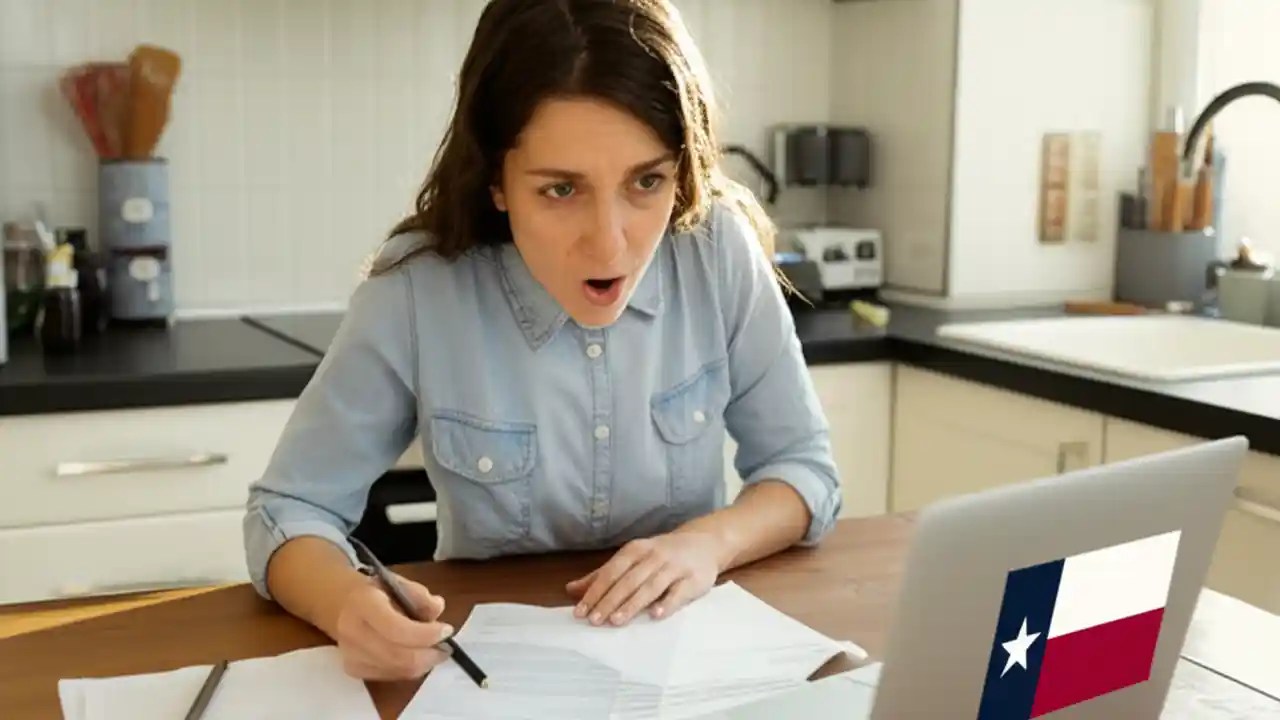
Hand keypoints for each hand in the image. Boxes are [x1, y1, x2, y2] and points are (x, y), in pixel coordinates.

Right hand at [332, 573, 453, 680]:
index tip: (447, 630)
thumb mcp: (398, 583)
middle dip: (429, 654)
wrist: (343, 605)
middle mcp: (353, 632)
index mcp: (363, 604)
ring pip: (397, 670)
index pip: (396, 629)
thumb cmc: (376, 593)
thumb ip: (420, 595)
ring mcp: (351, 655)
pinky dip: (410, 669)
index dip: (426, 634)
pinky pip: (391, 676)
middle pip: (398, 656)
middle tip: (445, 646)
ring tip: (435, 650)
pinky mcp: (354, 670)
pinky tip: (417, 656)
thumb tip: (437, 609)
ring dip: (423, 663)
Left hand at [565, 530, 721, 626]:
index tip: (581, 611)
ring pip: (649, 587)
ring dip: (632, 604)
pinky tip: (655, 615)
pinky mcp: (693, 579)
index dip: (595, 592)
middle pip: (627, 581)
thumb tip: (571, 589)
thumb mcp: (631, 559)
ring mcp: (674, 567)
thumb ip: (602, 575)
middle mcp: (653, 556)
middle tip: (594, 621)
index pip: (610, 572)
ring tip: (616, 621)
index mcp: (635, 550)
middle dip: (609, 601)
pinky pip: (678, 593)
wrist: (704, 543)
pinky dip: (667, 603)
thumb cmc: (661, 555)